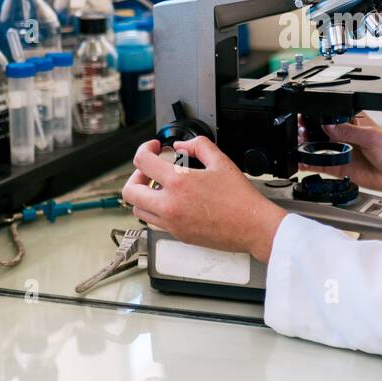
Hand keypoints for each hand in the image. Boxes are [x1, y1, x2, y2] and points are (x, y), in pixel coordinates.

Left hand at [121, 138, 287, 261]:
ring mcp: (171, 222)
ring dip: (143, 195)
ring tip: (157, 188)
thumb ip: (198, 146)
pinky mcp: (177, 234)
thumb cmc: (240, 199)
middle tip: (148, 171)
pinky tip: (171, 202)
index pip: (141, 162)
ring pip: (138, 210)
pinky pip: (154, 222)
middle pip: (130, 191)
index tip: (153, 148)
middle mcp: (169, 205)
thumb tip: (181, 146)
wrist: (252, 226)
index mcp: (178, 183)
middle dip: (136, 176)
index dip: (144, 149)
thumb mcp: (221, 161)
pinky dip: (155, 210)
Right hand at [298, 112, 381, 192]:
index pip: (330, 116)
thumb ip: (349, 131)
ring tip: (295, 145)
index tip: (306, 118)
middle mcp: (344, 136)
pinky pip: (319, 165)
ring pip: (317, 148)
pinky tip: (300, 162)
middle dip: (307, 132)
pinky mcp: (339, 168)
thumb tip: (329, 125)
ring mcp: (341, 152)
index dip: (317, 116)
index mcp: (353, 121)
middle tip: (298, 133)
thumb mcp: (371, 136)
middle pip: (319, 132)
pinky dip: (308, 164)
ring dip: (305, 147)